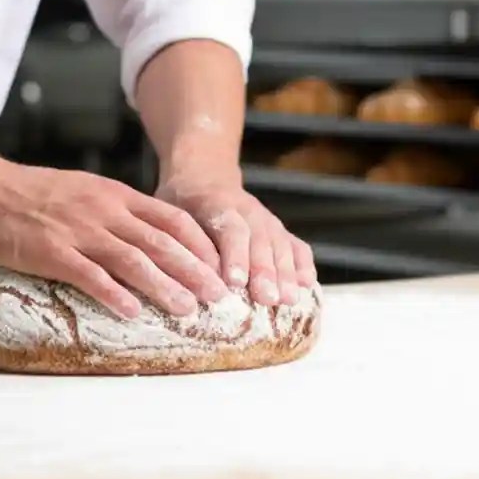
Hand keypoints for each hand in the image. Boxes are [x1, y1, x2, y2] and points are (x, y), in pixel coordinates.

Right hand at [0, 162, 227, 318]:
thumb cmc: (38, 194)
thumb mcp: (89, 190)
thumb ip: (121, 211)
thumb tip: (154, 235)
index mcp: (117, 196)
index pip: (173, 219)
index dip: (201, 245)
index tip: (222, 267)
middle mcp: (106, 212)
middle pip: (161, 242)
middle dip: (195, 271)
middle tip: (219, 297)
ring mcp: (80, 232)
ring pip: (132, 260)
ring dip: (164, 286)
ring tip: (188, 310)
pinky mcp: (53, 252)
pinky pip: (89, 275)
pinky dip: (113, 294)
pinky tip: (132, 312)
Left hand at [156, 170, 315, 305]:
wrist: (204, 177)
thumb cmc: (181, 205)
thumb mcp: (170, 215)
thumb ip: (180, 242)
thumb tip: (189, 282)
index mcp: (216, 205)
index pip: (230, 229)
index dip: (234, 255)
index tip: (234, 282)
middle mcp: (248, 211)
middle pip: (260, 241)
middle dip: (265, 272)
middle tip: (268, 300)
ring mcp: (267, 220)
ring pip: (281, 245)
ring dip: (286, 273)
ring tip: (288, 300)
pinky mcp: (279, 230)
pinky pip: (296, 246)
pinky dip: (303, 264)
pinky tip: (308, 285)